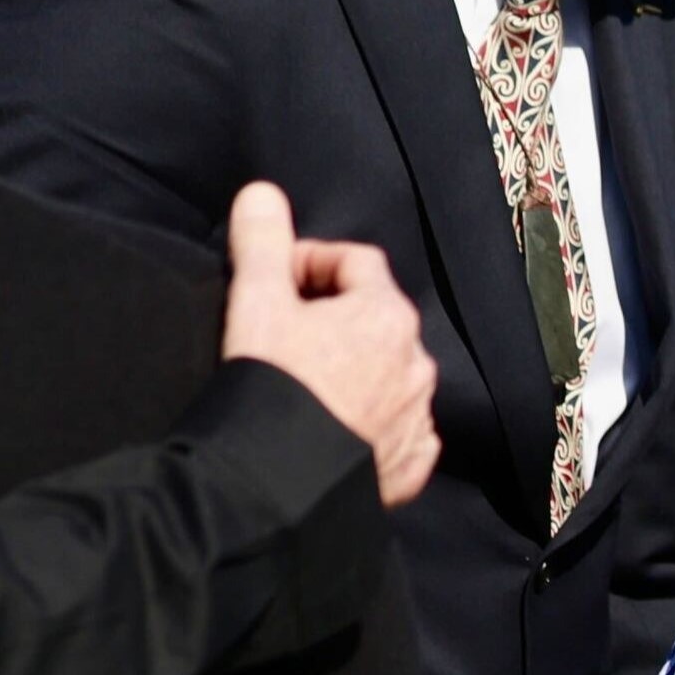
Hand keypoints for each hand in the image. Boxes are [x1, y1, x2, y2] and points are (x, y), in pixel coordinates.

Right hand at [217, 181, 441, 506]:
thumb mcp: (257, 303)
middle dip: (334, 317)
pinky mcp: (411, 464)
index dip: (312, 261)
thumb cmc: (273, 385)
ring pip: (389, 374)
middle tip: (284, 332)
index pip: (357, 262)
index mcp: (386, 315)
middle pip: (375, 319)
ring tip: (306, 385)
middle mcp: (416, 363)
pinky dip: (372, 423)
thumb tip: (261, 193)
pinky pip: (398, 430)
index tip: (276, 277)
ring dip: (355, 369)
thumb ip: (260, 242)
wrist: (280, 482)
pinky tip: (335, 428)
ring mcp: (418, 417)